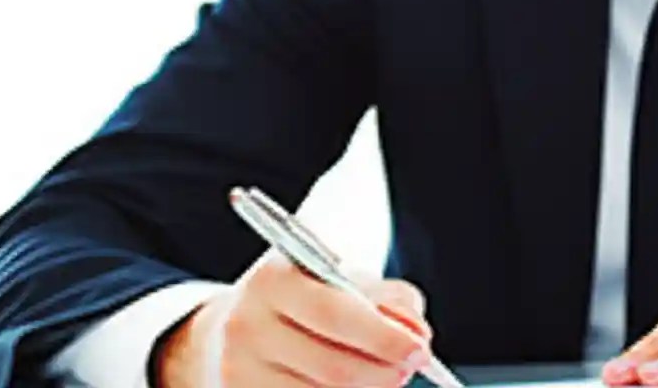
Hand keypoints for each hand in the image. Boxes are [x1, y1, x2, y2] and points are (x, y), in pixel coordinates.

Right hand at [157, 249, 433, 386]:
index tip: (420, 349)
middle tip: (409, 367)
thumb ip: (393, 301)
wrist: (248, 322)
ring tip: (385, 376)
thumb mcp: (351, 282)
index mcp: (273, 280)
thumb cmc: (313, 298)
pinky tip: (356, 387)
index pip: (336, 314)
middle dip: (384, 372)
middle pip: (333, 367)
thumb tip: (416, 334)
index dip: (385, 338)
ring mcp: (237, 370)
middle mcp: (246, 325)